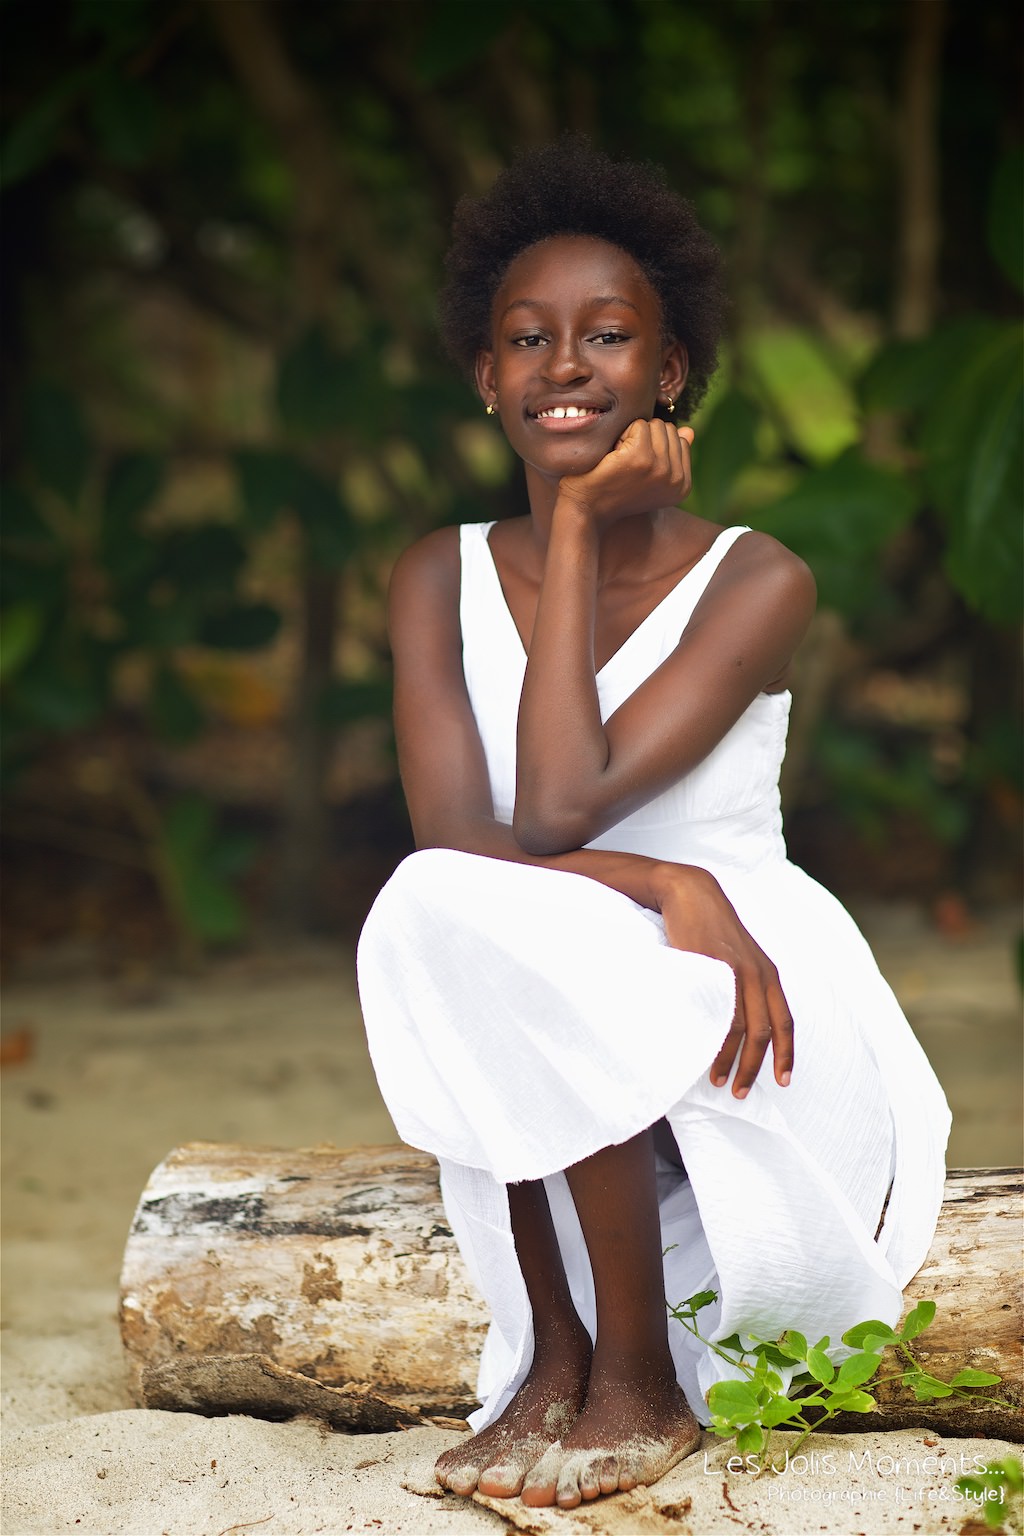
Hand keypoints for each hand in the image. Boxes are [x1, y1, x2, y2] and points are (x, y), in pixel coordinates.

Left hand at [557, 419, 693, 529]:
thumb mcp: (650, 478)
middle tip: (627, 463)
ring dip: (634, 436)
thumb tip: (689, 431)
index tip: (639, 468)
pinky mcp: (641, 457)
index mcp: (683, 486)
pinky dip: (622, 434)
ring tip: (621, 460)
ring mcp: (661, 468)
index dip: (655, 446)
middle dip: (646, 439)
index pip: (680, 440)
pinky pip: (638, 425)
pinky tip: (613, 456)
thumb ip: (673, 455)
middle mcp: (677, 479)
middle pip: (668, 429)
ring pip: (655, 425)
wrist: (586, 511)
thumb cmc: (614, 492)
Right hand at [651, 862, 793, 1097]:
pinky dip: (714, 1039)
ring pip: (740, 1028)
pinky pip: (718, 1012)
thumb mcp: (738, 956)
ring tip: (719, 1080)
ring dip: (730, 1060)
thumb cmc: (710, 929)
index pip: (785, 1021)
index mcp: (769, 974)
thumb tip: (741, 1026)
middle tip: (741, 1092)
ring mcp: (736, 971)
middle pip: (763, 1033)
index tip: (783, 1081)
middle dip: (754, 1068)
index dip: (786, 1054)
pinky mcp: (713, 968)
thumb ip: (745, 986)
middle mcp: (759, 974)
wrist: (691, 894)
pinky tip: (705, 1053)